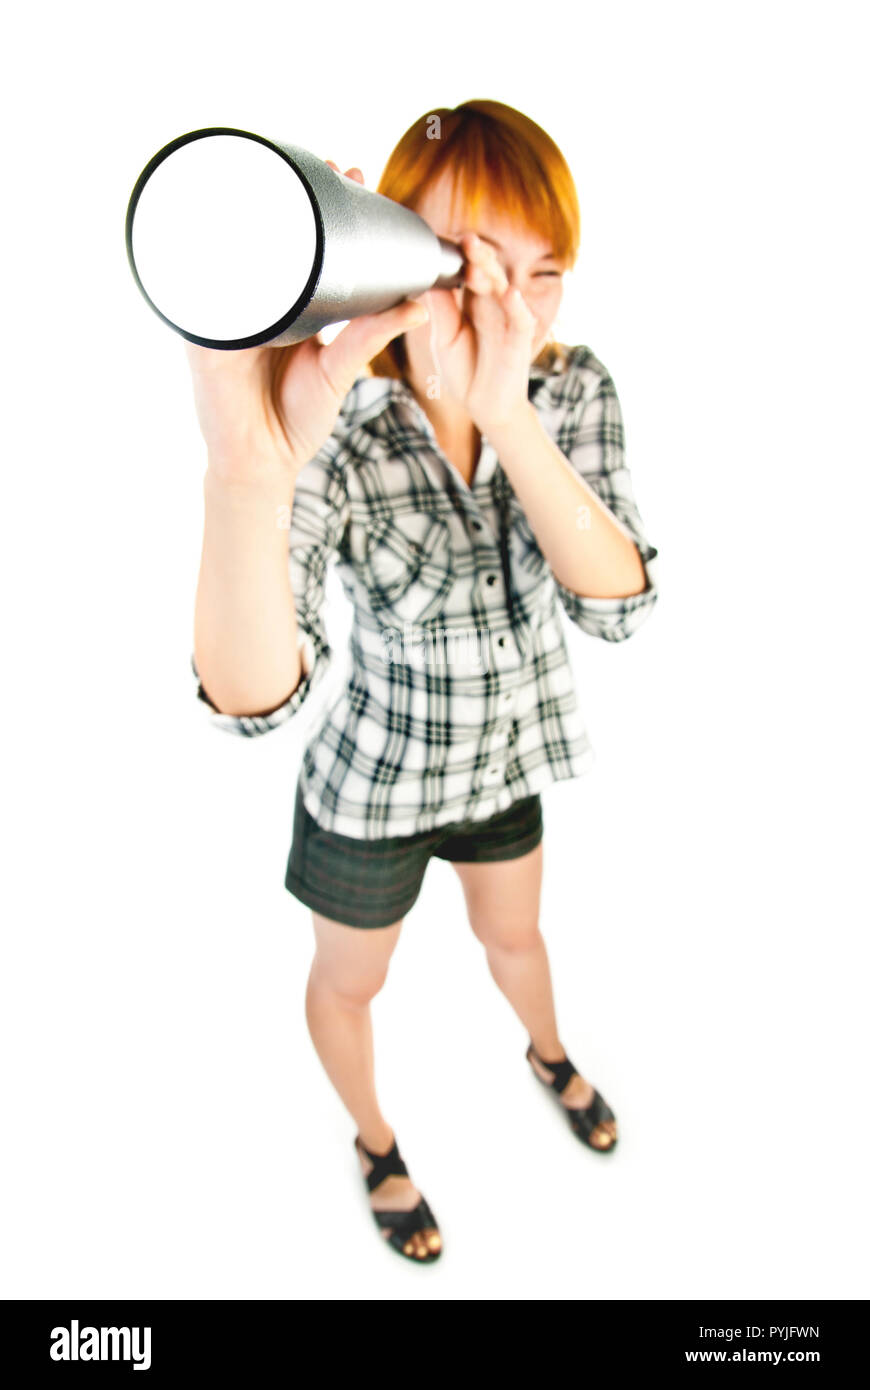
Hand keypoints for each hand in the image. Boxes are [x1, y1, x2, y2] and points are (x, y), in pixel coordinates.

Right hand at [183, 162, 428, 485]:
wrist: (261, 463)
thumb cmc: (294, 418)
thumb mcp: (338, 371)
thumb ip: (368, 339)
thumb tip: (415, 307)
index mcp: (285, 302)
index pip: (304, 241)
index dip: (327, 204)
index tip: (354, 171)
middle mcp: (253, 299)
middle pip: (272, 232)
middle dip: (305, 191)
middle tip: (340, 164)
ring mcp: (227, 312)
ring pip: (240, 248)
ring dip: (266, 210)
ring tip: (306, 180)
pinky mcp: (205, 333)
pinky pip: (207, 291)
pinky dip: (216, 259)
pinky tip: (229, 222)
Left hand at [421, 232, 536, 433]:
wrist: (484, 407)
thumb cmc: (465, 371)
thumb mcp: (445, 339)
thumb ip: (441, 310)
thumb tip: (427, 277)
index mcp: (472, 301)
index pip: (468, 270)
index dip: (459, 255)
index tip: (443, 240)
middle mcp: (492, 304)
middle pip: (486, 272)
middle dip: (476, 254)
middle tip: (463, 239)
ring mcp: (508, 319)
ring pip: (503, 287)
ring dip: (491, 271)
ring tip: (477, 255)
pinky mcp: (520, 340)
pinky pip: (522, 319)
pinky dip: (517, 306)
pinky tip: (509, 293)